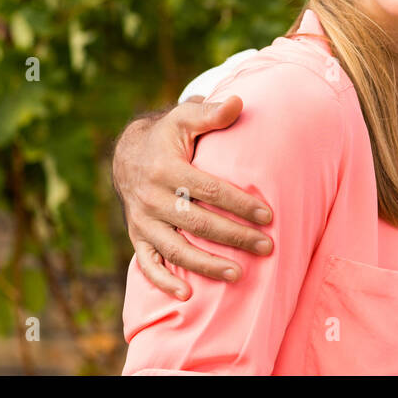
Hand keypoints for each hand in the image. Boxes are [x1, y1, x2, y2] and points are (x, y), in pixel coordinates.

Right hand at [111, 95, 274, 299]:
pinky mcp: (137, 236)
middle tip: (267, 247)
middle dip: (234, 237)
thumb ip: (210, 113)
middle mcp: (151, 198)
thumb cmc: (169, 135)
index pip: (209, 190)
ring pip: (176, 249)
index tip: (269, 215)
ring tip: (239, 275)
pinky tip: (187, 295)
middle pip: (198, 223)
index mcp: (166, 169)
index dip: (239, 203)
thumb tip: (238, 102)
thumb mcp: (185, 118)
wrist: (128, 154)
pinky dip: (164, 281)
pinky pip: (147, 264)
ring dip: (207, 265)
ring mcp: (142, 220)